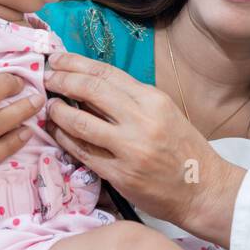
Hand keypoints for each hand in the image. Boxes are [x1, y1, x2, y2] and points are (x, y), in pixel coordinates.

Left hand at [43, 51, 244, 241]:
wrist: (203, 188)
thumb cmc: (184, 150)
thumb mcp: (166, 114)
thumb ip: (133, 100)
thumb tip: (91, 86)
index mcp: (154, 100)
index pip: (107, 74)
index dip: (76, 64)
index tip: (57, 60)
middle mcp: (142, 121)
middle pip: (91, 91)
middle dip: (62, 80)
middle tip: (46, 78)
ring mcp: (130, 149)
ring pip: (81, 122)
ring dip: (58, 111)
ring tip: (49, 106)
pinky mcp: (120, 174)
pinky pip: (83, 152)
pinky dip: (65, 139)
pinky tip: (57, 131)